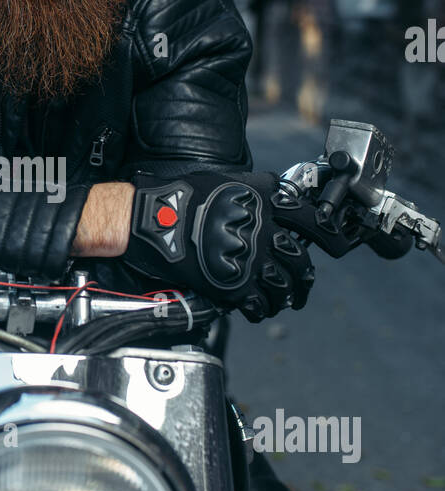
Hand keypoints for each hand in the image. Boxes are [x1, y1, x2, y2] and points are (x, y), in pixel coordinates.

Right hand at [123, 170, 315, 321]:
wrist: (153, 220)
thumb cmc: (184, 197)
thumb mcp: (229, 181)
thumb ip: (258, 191)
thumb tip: (275, 193)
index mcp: (267, 205)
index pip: (312, 220)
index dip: (331, 235)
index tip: (338, 245)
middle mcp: (265, 233)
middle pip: (301, 261)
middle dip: (306, 278)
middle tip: (303, 285)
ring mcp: (251, 261)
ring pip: (284, 287)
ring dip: (286, 297)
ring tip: (282, 301)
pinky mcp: (233, 285)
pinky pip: (259, 304)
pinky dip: (261, 309)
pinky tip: (257, 309)